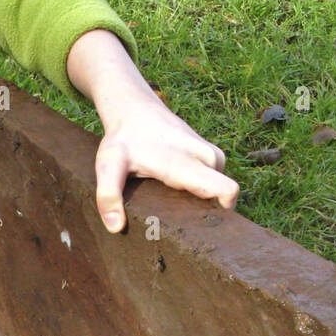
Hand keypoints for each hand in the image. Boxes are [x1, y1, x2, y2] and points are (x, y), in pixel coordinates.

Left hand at [95, 94, 237, 232]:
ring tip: (178, 206)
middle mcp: (205, 158)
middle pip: (225, 193)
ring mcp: (209, 153)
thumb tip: (115, 227)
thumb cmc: (123, 139)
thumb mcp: (108, 166)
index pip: (227, 190)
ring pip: (219, 185)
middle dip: (211, 211)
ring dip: (205, 198)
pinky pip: (215, 176)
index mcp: (187, 164)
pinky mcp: (208, 151)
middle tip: (183, 221)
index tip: (201, 227)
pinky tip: (181, 193)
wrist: (133, 107)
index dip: (224, 213)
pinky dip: (203, 187)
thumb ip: (108, 195)